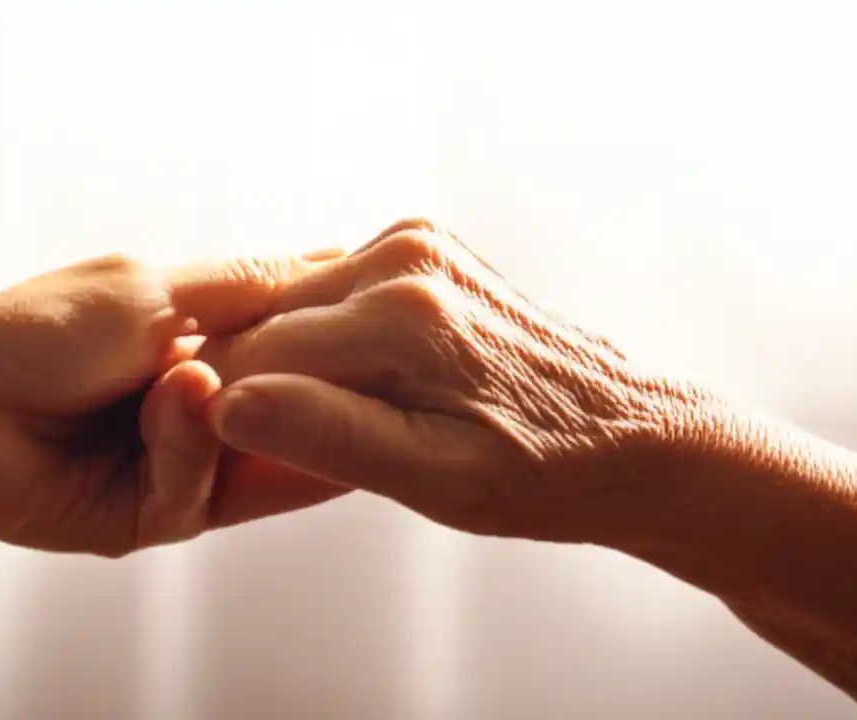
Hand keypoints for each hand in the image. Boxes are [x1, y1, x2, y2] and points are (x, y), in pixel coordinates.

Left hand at [0, 251, 347, 556]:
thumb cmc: (39, 336)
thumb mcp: (152, 289)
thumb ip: (245, 286)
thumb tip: (333, 259)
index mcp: (203, 340)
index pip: (297, 335)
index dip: (341, 326)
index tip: (396, 309)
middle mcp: (206, 402)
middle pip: (298, 403)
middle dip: (325, 386)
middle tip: (374, 366)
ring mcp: (188, 460)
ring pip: (264, 451)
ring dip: (242, 409)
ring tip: (208, 376)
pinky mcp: (163, 513)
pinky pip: (207, 488)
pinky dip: (188, 444)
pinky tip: (165, 405)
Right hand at [200, 219, 714, 542]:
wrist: (629, 433)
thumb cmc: (539, 475)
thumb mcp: (435, 480)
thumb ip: (328, 436)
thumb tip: (227, 403)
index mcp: (403, 314)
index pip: (255, 358)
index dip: (236, 416)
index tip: (245, 464)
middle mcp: (405, 256)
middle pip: (268, 322)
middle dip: (263, 386)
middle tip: (301, 450)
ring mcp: (415, 241)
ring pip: (293, 306)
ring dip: (293, 363)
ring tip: (350, 421)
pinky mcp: (421, 245)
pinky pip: (332, 294)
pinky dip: (326, 340)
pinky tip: (365, 385)